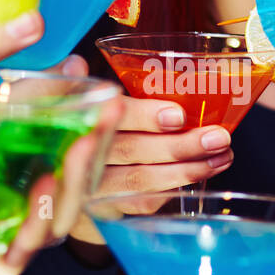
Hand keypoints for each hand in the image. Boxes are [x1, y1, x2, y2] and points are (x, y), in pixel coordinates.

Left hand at [0, 84, 121, 274]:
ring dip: (75, 166)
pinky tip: (45, 188)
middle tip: (97, 88)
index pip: (5, 103)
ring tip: (89, 134)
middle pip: (48, 147)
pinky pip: (25, 241)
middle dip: (78, 120)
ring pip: (52, 192)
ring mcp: (3, 222)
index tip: (44, 39)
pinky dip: (37, 217)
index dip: (32, 78)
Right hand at [68, 97, 233, 244]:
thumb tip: (78, 65)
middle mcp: (77, 156)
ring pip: (140, 179)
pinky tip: (202, 173)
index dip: (142, 116)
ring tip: (221, 157)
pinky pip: (142, 201)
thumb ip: (75, 83)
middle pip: (129, 150)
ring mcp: (89, 187)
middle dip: (178, 145)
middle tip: (217, 138)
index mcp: (73, 119)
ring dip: (186, 169)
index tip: (178, 116)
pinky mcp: (102, 209)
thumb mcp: (72, 101)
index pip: (108, 115)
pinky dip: (174, 188)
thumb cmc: (79, 130)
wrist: (54, 183)